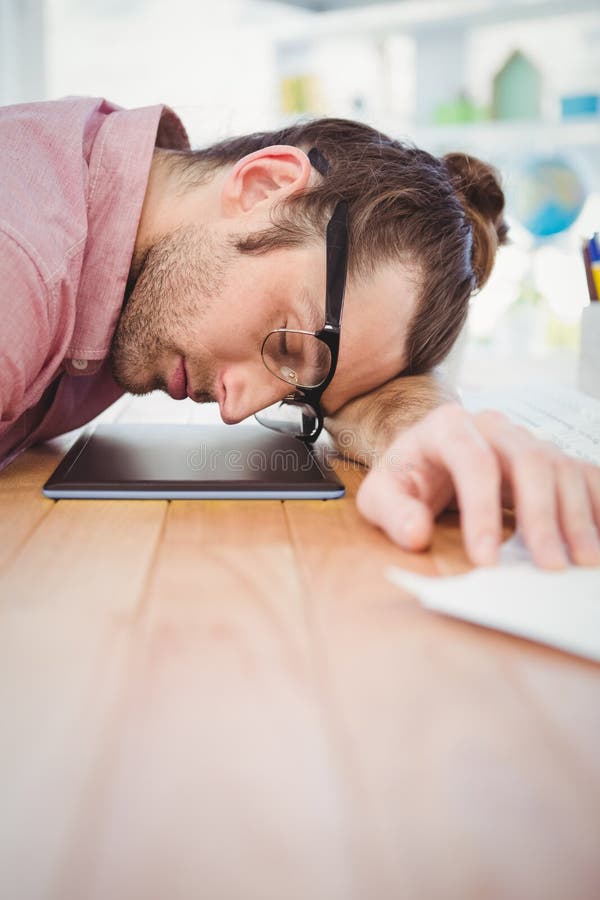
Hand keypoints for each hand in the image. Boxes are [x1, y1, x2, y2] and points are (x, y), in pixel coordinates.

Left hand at [355, 403, 599, 568]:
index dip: (481, 511)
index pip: (473, 462)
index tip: (486, 561)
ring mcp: (525, 439)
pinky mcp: (547, 457)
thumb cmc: (405, 476)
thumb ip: (392, 513)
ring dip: (576, 515)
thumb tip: (415, 533)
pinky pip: (582, 473)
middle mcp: (493, 426)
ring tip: (584, 560)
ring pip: (561, 466)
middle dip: (541, 514)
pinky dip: (596, 502)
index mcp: (447, 427)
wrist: (425, 455)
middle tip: (549, 565)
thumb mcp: (379, 494)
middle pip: (529, 460)